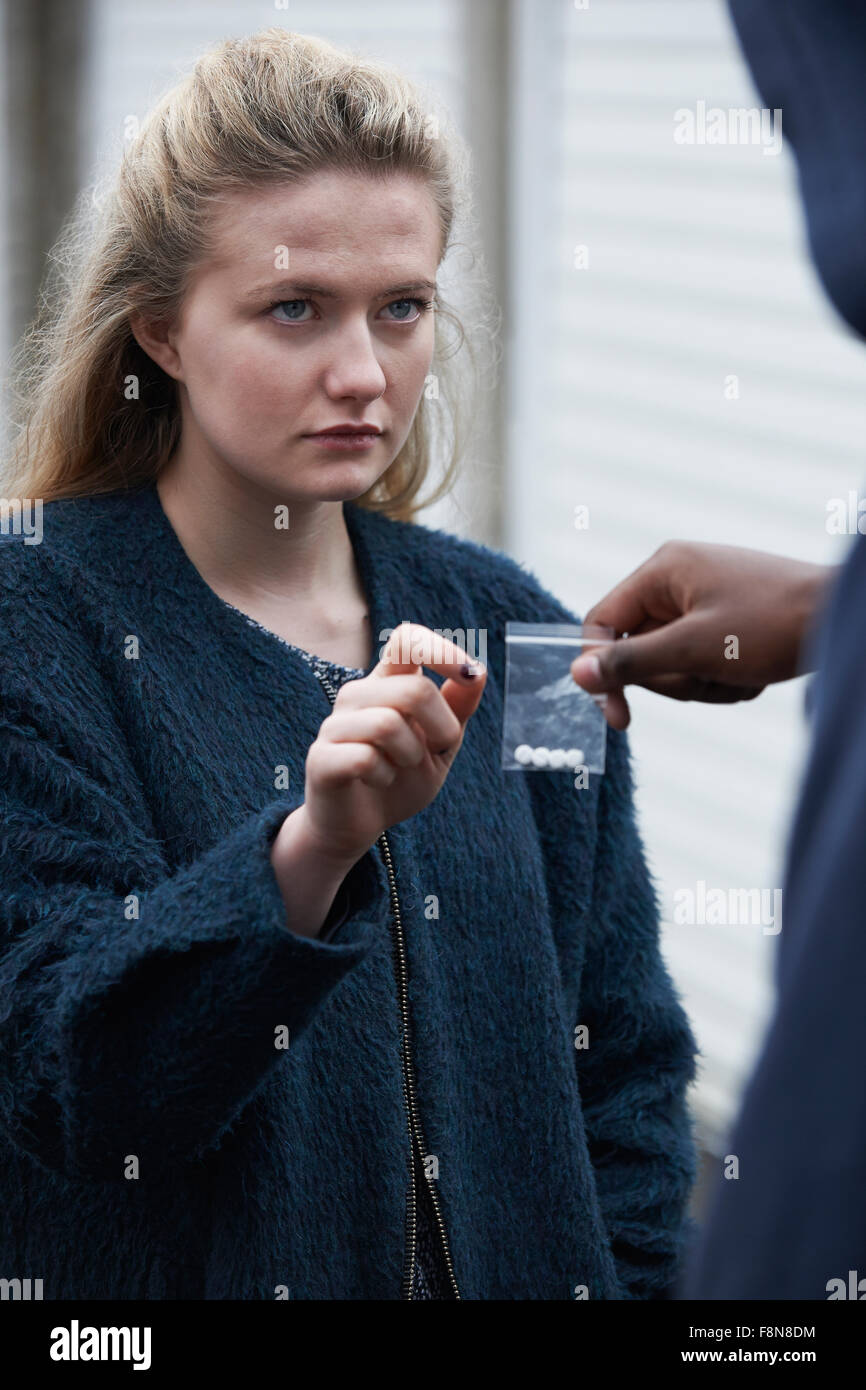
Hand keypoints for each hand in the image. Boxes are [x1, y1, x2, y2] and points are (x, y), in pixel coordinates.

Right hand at [294, 621, 486, 862]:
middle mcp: (358, 695)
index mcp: (387, 683)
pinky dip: (384, 776)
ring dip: (411, 755)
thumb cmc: (400, 779)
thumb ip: (458, 709)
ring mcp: (335, 725)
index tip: (470, 676)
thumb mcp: (440, 745)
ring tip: (401, 769)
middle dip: (442, 727)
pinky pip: (365, 758)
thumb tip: (478, 671)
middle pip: (413, 689)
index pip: (407, 640)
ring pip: (388, 724)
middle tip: (437, 750)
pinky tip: (378, 781)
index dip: (441, 651)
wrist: (358, 826)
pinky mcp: (321, 758)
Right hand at [570, 541, 835, 729]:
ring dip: (702, 682)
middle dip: (673, 677)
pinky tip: (753, 672)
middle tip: (709, 675)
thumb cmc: (773, 624)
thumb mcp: (694, 649)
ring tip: (739, 673)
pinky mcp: (724, 621)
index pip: (602, 622)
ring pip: (670, 663)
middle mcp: (677, 579)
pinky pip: (699, 663)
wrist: (845, 618)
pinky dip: (723, 679)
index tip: (618, 717)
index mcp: (662, 570)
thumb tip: (576, 675)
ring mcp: (703, 600)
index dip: (602, 671)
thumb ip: (632, 662)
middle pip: (637, 649)